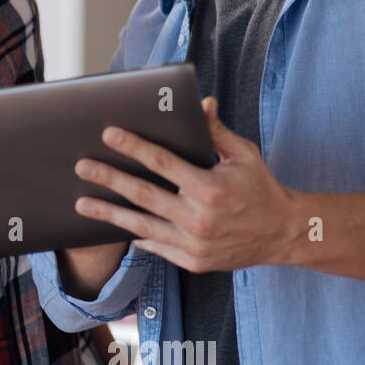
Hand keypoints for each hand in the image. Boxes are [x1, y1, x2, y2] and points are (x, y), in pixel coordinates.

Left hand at [73, 96, 298, 272]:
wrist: (283, 233)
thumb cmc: (260, 187)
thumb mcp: (243, 155)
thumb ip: (216, 132)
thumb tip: (201, 103)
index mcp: (209, 187)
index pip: (161, 162)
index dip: (133, 146)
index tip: (109, 134)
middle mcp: (198, 218)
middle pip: (142, 194)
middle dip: (108, 178)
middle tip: (82, 166)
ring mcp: (193, 244)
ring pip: (140, 225)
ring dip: (108, 213)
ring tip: (81, 203)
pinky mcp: (192, 261)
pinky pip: (156, 245)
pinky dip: (136, 235)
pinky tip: (114, 226)